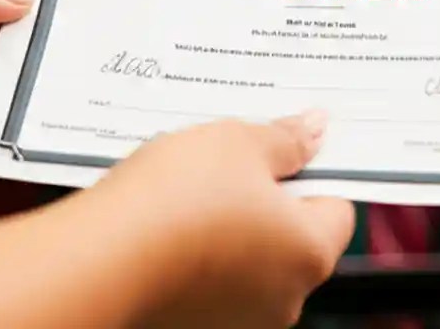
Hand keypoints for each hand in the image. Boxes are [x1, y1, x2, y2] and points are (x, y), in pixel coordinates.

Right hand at [89, 111, 353, 327]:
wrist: (102, 255)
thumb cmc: (177, 198)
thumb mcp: (239, 143)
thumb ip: (285, 139)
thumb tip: (315, 131)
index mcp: (310, 253)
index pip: (337, 208)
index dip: (313, 173)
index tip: (286, 150)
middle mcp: (286, 298)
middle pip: (293, 237)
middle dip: (266, 200)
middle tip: (232, 164)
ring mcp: (240, 319)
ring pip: (250, 260)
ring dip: (231, 228)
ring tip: (192, 192)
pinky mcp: (196, 324)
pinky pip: (212, 281)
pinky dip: (199, 256)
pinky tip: (170, 226)